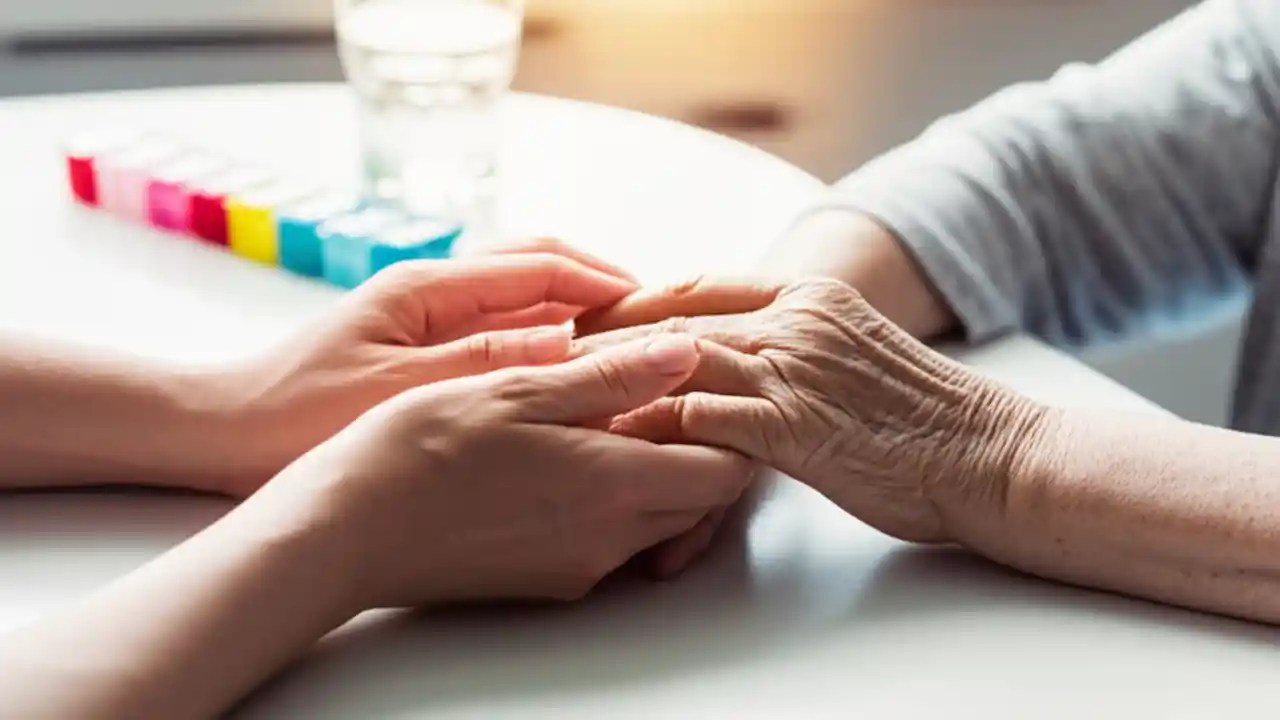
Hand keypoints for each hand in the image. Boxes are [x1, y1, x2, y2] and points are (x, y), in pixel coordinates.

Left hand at [214, 248, 635, 495]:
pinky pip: (502, 330)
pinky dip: (544, 340)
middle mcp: (434, 288)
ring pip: (523, 296)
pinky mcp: (425, 344)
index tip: (652, 308)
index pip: (538, 264)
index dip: (602, 282)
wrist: (228, 432)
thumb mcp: (402, 390)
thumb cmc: (301, 414)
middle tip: (652, 321)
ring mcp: (430, 314)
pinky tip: (570, 373)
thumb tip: (571, 345)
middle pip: (538, 265)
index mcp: (429, 285)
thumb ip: (486, 363)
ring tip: (626, 344)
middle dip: (599, 285)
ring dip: (576, 311)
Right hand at [253, 334, 751, 605]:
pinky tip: (564, 457)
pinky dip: (613, 498)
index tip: (704, 386)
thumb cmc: (421, 448)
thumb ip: (613, 376)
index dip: (730, 427)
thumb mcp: (520, 389)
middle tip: (660, 391)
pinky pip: (611, 539)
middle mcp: (609, 540)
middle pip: (699, 500)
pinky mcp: (548, 580)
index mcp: (614, 486)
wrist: (346, 530)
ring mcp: (579, 567)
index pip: (726, 473)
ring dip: (654, 471)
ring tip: (606, 415)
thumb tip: (687, 353)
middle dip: (698, 447)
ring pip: (656, 519)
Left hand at [580, 278, 1046, 542]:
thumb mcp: (855, 360)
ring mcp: (793, 369)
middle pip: (672, 318)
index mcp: (810, 297)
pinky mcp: (794, 425)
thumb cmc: (927, 423)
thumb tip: (739, 362)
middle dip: (606, 338)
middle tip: (548, 356)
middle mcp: (795, 320)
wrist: (993, 458)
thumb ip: (797, 350)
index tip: (588, 318)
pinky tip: (615, 448)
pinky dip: (654, 432)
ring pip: (676, 363)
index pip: (698, 286)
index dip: (636, 302)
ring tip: (559, 402)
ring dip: (615, 384)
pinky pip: (702, 420)